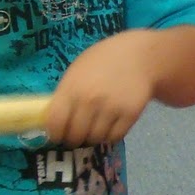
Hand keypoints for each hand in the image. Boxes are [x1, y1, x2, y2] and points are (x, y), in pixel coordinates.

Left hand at [45, 33, 158, 147]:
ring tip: (95, 128)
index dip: (54, 133)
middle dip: (74, 139)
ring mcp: (111, 108)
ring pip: (95, 138)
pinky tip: (110, 125)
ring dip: (93, 137)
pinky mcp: (130, 114)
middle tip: (78, 135)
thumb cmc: (103, 61)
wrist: (140, 56)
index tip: (58, 135)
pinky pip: (114, 137)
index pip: (55, 123)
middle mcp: (90, 100)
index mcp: (72, 87)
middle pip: (75, 136)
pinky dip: (110, 135)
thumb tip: (54, 121)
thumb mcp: (77, 71)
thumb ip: (65, 95)